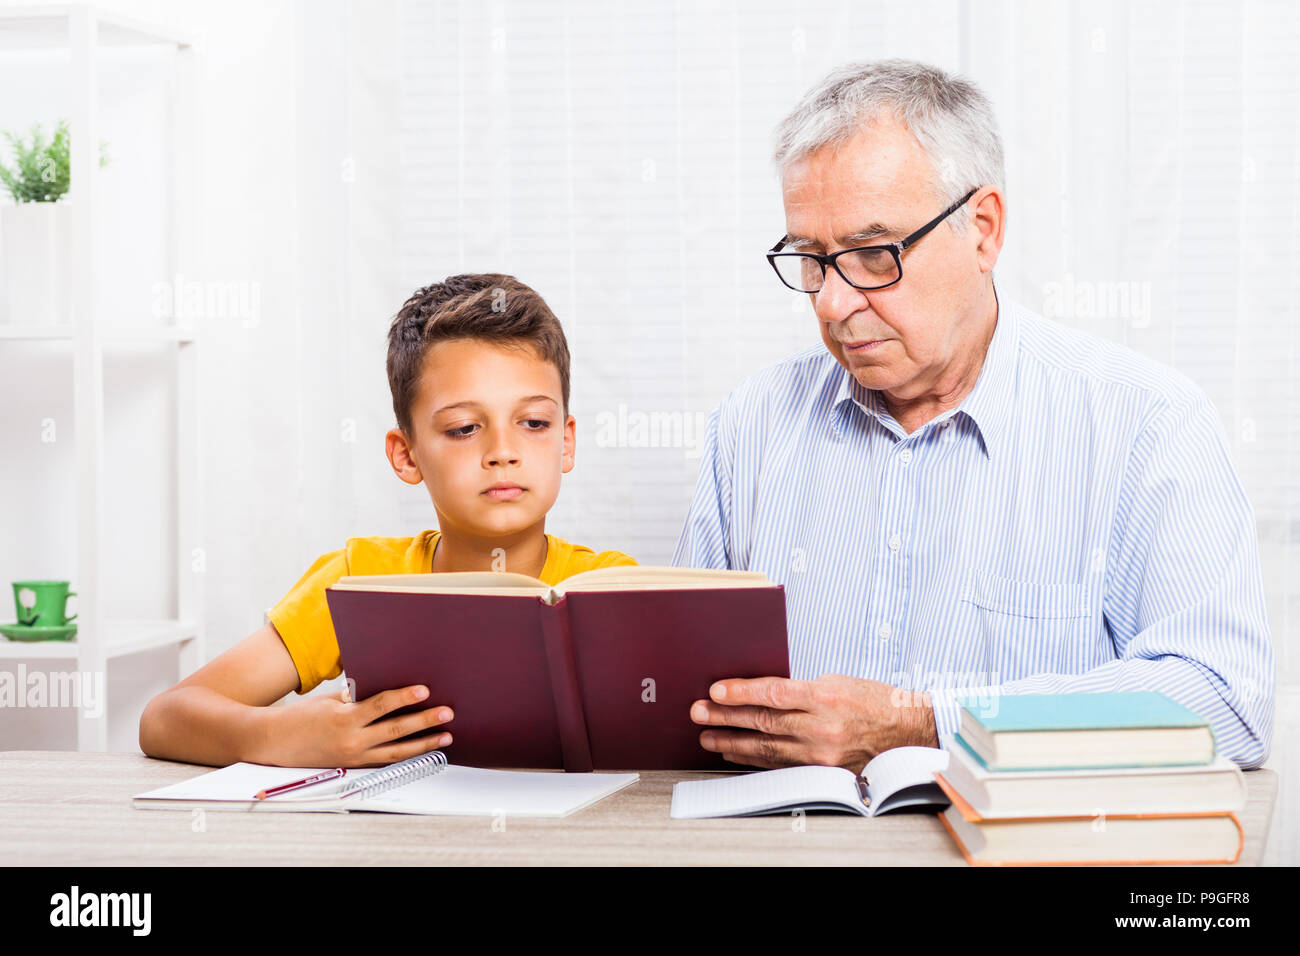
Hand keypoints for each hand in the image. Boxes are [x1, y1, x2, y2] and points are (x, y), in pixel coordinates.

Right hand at [255, 684, 454, 767]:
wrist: (273, 742)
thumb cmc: (299, 717)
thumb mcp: (328, 701)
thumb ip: (356, 698)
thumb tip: (383, 693)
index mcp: (344, 719)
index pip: (381, 705)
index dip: (405, 697)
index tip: (425, 691)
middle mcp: (351, 741)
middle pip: (396, 730)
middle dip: (424, 722)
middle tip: (447, 714)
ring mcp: (354, 757)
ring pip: (396, 752)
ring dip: (423, 744)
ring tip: (444, 737)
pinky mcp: (354, 766)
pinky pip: (384, 761)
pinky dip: (404, 755)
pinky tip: (421, 750)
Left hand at [689, 675, 937, 772]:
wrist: (908, 732)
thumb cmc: (873, 700)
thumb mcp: (838, 681)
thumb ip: (801, 689)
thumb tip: (760, 692)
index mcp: (827, 696)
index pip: (774, 693)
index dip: (741, 692)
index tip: (715, 690)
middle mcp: (823, 728)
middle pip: (764, 722)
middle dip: (726, 717)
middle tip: (698, 712)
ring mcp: (822, 754)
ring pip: (767, 748)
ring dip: (733, 742)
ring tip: (707, 736)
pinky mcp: (823, 771)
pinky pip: (781, 765)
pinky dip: (754, 759)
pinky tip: (735, 752)